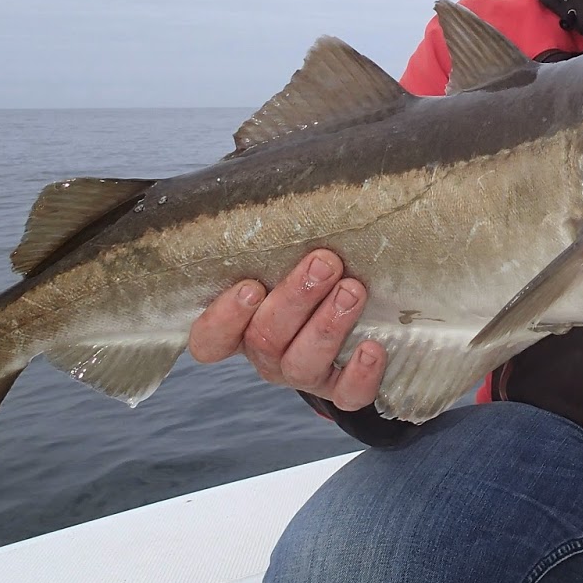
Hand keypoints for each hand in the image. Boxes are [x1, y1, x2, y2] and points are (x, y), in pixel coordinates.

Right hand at [188, 250, 386, 410]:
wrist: (356, 316)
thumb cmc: (309, 273)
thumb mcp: (285, 256)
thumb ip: (275, 238)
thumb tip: (272, 186)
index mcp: (241, 326)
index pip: (210, 340)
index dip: (224, 318)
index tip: (250, 286)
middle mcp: (267, 354)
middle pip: (265, 338)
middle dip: (296, 298)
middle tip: (324, 264)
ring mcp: (302, 374)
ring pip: (302, 363)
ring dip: (328, 325)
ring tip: (353, 290)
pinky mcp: (340, 389)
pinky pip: (347, 396)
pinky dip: (360, 375)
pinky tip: (372, 347)